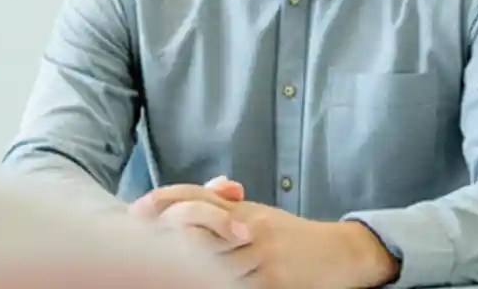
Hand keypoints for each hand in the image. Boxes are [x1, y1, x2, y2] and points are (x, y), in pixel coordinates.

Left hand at [132, 182, 397, 287]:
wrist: (341, 253)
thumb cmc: (293, 236)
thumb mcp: (258, 215)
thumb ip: (224, 209)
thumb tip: (191, 202)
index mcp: (240, 210)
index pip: (194, 198)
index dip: (163, 202)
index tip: (136, 211)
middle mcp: (248, 228)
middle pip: (196, 232)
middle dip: (166, 242)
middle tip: (136, 249)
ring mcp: (260, 256)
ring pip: (213, 264)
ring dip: (186, 270)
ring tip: (156, 274)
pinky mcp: (273, 282)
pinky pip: (238, 286)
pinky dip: (217, 285)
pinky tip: (200, 283)